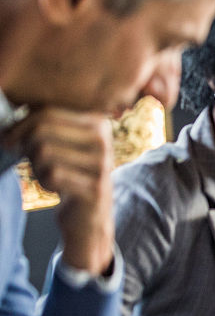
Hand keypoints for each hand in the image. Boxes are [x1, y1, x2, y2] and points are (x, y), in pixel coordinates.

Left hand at [6, 108, 114, 274]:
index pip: (45, 110)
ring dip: (35, 166)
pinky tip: (54, 186)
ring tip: (45, 173)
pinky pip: (51, 175)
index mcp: (96, 119)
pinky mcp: (96, 186)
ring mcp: (103, 162)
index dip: (19, 124)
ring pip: (44, 152)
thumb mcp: (61, 140)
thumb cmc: (68, 170)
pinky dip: (44, 182)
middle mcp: (104, 138)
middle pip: (42, 129)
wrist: (89, 213)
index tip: (9, 139)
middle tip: (24, 157)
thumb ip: (44, 120)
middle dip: (24, 145)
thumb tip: (11, 101)